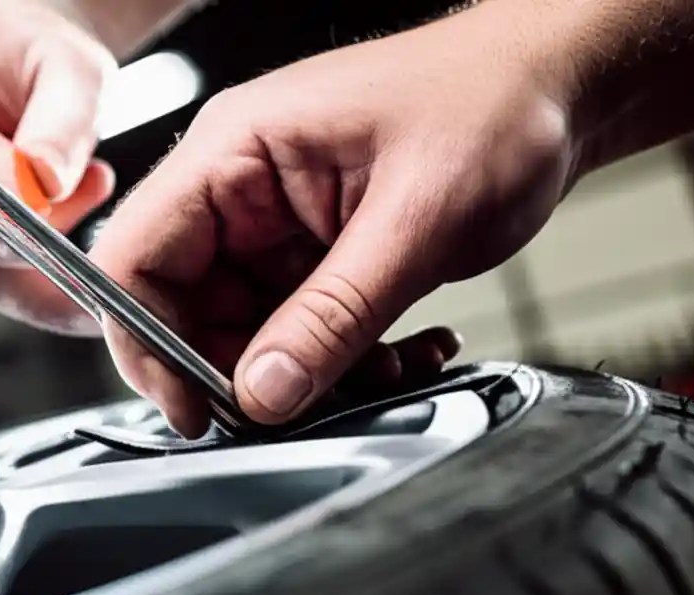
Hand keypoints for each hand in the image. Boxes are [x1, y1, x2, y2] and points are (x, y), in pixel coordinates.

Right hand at [0, 0, 116, 334]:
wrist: (36, 76)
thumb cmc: (40, 60)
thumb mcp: (71, 69)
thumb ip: (60, 120)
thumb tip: (45, 183)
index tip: (28, 173)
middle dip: (12, 220)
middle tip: (68, 190)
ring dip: (42, 248)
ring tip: (93, 184)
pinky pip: (2, 288)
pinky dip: (56, 276)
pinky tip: (94, 229)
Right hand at [90, 6, 577, 436]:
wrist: (557, 88)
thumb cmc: (491, 103)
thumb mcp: (413, 220)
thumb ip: (332, 315)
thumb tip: (262, 393)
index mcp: (234, 152)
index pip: (135, 257)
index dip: (147, 342)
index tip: (197, 408)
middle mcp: (241, 189)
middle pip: (185, 307)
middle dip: (241, 369)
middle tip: (300, 404)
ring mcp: (277, 223)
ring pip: (247, 331)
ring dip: (307, 371)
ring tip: (382, 367)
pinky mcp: (316, 252)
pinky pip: (300, 328)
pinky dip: (344, 357)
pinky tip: (403, 350)